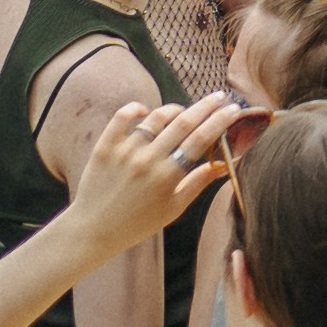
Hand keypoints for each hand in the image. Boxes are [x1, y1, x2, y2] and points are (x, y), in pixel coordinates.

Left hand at [56, 94, 248, 253]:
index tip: (234, 109)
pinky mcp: (105, 147)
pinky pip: (123, 116)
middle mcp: (147, 160)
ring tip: (184, 111)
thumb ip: (198, 183)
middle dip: (207, 106)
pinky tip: (146, 111)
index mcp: (167, 176)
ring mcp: (125, 151)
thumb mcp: (174, 208)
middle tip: (220, 96)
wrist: (93, 231)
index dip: (220, 121)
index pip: (201, 139)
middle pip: (184, 122)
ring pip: (157, 117)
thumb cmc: (138, 223)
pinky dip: (137, 108)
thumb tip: (225, 164)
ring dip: (175, 109)